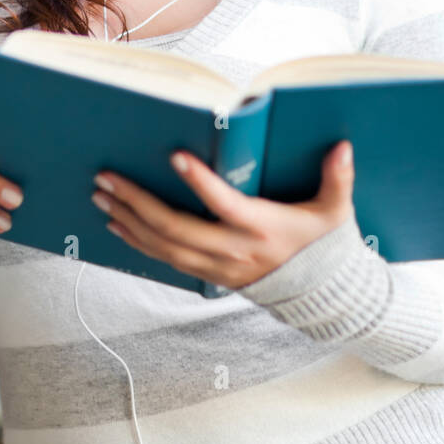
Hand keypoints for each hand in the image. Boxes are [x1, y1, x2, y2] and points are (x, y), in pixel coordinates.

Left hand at [91, 140, 354, 290]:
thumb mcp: (335, 212)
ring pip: (162, 246)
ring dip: (128, 220)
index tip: (175, 157)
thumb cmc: (324, 245)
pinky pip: (165, 260)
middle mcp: (232, 250)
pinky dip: (137, 242)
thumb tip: (342, 146)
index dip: (199, 182)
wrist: (321, 297)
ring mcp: (216, 267)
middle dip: (137, 202)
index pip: (224, 204)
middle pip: (175, 228)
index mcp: (260, 227)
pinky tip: (117, 224)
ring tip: (101, 196)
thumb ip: (338, 179)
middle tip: (108, 178)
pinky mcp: (209, 276)